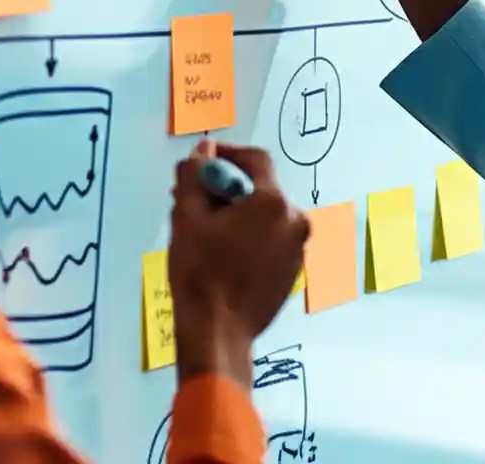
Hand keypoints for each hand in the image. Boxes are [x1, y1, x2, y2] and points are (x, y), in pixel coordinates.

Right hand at [169, 140, 309, 387]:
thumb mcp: (187, 217)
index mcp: (274, 203)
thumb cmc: (200, 272)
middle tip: (193, 201)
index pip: (255, 160)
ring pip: (264, 218)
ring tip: (202, 230)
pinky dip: (247, 238)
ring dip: (235, 215)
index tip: (204, 162)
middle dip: (226, 190)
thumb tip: (203, 150)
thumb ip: (195, 175)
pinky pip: (269, 242)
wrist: (218, 333)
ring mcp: (297, 251)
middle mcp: (295, 222)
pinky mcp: (292, 273)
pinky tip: (220, 254)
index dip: (228, 154)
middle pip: (259, 191)